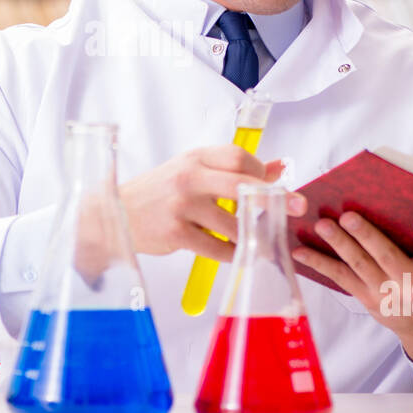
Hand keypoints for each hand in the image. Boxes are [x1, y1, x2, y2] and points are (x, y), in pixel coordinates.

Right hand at [118, 145, 307, 261]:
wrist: (115, 214)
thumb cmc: (159, 193)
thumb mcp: (192, 171)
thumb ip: (232, 169)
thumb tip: (278, 167)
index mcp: (195, 158)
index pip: (238, 157)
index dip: (261, 172)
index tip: (273, 186)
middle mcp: (189, 177)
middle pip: (241, 185)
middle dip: (275, 198)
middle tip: (297, 207)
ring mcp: (181, 205)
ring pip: (233, 223)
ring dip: (254, 235)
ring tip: (266, 242)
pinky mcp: (176, 233)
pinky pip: (217, 248)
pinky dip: (233, 253)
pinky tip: (239, 254)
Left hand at [291, 211, 412, 365]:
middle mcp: (412, 285)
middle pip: (389, 258)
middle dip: (367, 237)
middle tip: (349, 215)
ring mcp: (385, 293)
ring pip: (359, 267)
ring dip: (337, 245)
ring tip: (321, 222)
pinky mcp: (365, 297)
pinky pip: (339, 278)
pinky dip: (318, 263)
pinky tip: (298, 247)